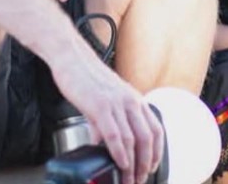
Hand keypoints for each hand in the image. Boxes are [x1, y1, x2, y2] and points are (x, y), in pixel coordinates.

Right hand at [51, 56, 164, 183]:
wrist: (71, 56)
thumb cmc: (85, 76)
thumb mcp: (105, 99)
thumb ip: (107, 122)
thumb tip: (103, 143)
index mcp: (134, 99)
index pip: (155, 130)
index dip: (156, 152)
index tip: (151, 167)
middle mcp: (130, 101)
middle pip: (147, 138)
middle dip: (146, 164)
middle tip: (140, 179)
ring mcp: (116, 103)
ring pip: (132, 140)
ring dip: (132, 164)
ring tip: (129, 178)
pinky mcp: (100, 106)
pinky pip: (114, 134)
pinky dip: (119, 152)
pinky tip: (120, 164)